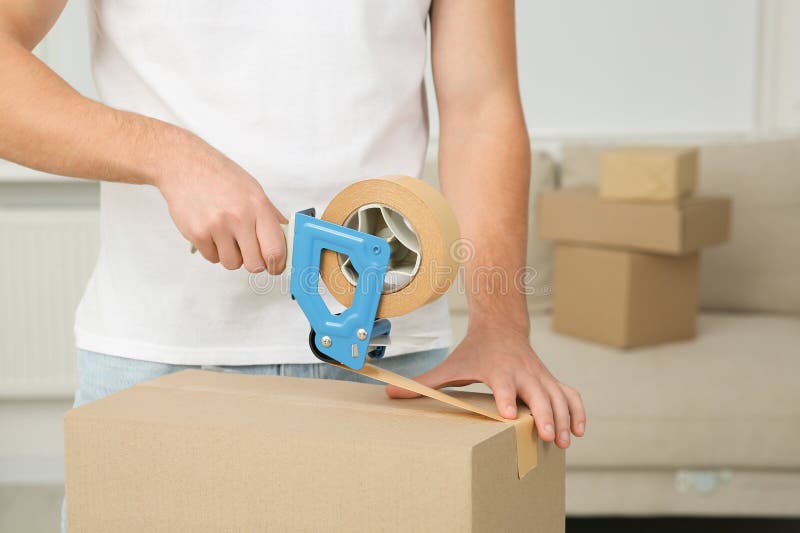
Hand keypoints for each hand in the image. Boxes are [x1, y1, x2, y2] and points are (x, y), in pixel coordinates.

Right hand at [154, 129, 287, 272]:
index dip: (277, 263)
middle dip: (253, 261)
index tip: (275, 266)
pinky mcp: (197, 234)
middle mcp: (239, 217)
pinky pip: (212, 258)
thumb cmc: (219, 176)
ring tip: (227, 235)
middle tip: (249, 250)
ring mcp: (217, 227)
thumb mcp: (253, 190)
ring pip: (232, 264)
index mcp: (258, 206)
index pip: (276, 249)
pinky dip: (213, 250)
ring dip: (231, 255)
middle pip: (255, 264)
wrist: (184, 165)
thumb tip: (286, 236)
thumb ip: (270, 215)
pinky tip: (212, 231)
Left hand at [386, 324, 585, 448]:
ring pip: (558, 396)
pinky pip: (570, 394)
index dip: (508, 399)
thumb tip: (390, 393)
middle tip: (546, 436)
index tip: (509, 415)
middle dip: (544, 414)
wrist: (501, 326)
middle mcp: (523, 373)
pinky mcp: (550, 379)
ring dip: (563, 418)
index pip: (504, 386)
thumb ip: (424, 382)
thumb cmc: (475, 351)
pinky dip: (577, 411)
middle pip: (538, 394)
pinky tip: (577, 431)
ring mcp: (540, 376)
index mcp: (498, 370)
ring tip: (562, 442)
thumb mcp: (451, 366)